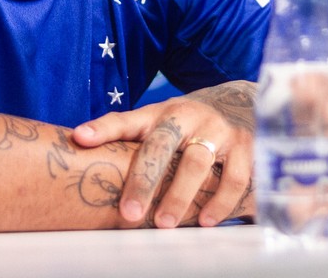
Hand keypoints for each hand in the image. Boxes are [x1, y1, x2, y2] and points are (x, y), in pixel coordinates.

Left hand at [72, 81, 254, 228]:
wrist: (241, 103)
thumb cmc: (189, 123)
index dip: (103, 128)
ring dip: (180, 195)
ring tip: (165, 224)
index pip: (127, 119)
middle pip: (162, 145)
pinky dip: (220, 202)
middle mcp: (189, 117)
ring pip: (197, 163)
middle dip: (144, 179)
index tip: (81, 138)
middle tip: (130, 213)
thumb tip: (81, 149)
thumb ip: (129, 136)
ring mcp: (219, 130)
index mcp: (162, 112)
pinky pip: (233, 178)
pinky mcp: (246, 148)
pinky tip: (206, 221)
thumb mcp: (160, 121)